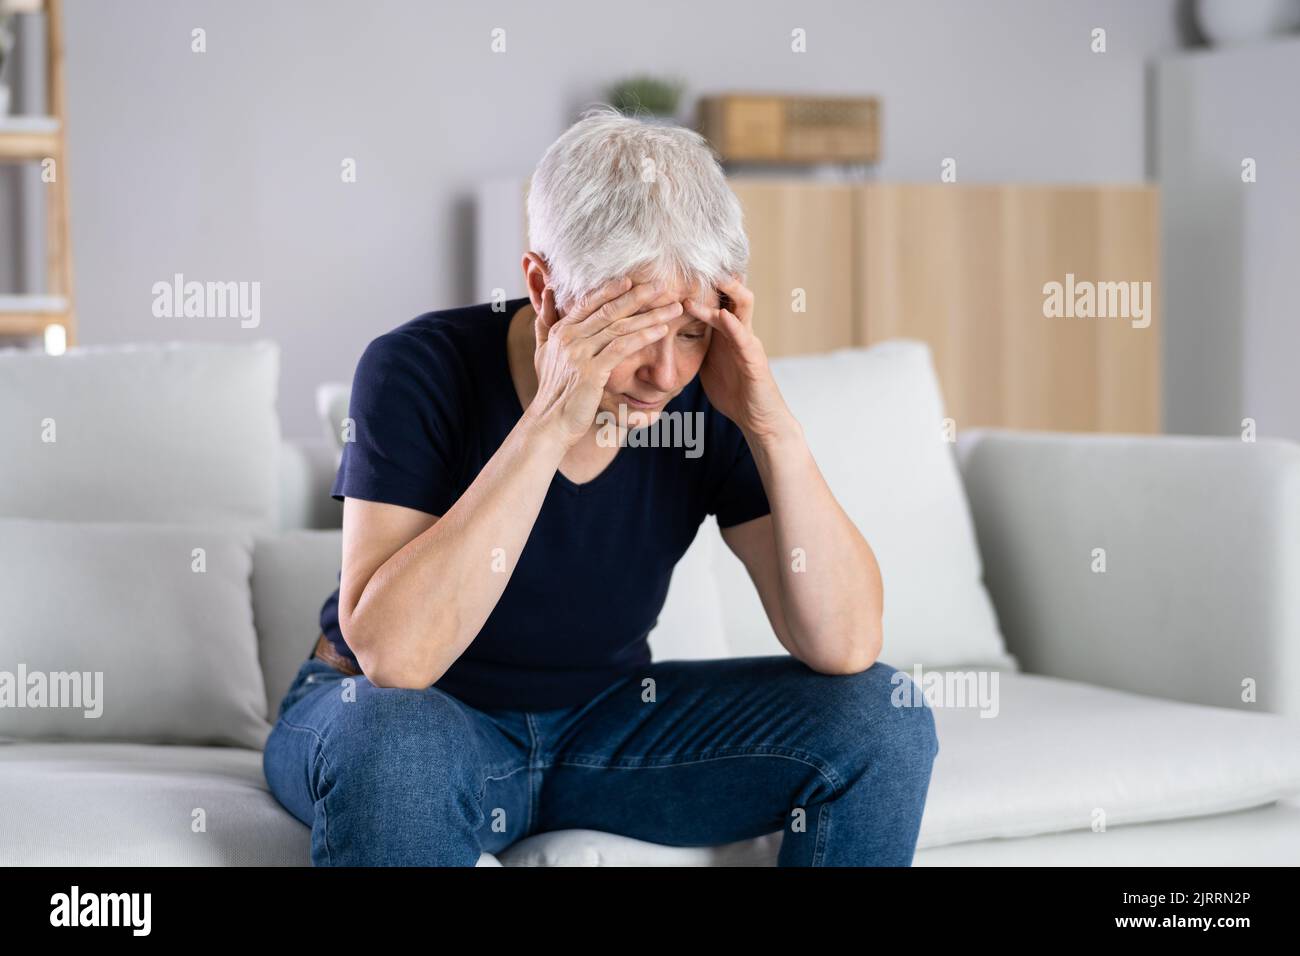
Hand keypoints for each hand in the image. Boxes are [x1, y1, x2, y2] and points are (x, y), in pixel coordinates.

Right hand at [527, 277, 682, 447]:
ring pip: (619, 327)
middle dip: (637, 296)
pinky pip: (622, 348)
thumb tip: (546, 292)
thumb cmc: (551, 391)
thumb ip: (544, 322)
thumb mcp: (542, 352)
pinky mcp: (592, 371)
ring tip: (673, 308)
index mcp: (561, 331)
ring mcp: (580, 354)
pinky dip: (643, 337)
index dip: (611, 289)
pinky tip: (662, 331)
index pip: (589, 303)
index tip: (632, 280)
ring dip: (650, 315)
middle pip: (609, 310)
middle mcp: (569, 338)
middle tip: (661, 285)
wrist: (550, 422)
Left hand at [684, 275, 790, 440]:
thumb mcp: (708, 363)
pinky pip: (745, 339)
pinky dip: (734, 326)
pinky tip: (723, 316)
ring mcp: (749, 344)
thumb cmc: (734, 392)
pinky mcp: (755, 361)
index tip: (680, 269)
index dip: (701, 284)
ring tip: (714, 278)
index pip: (716, 299)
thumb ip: (696, 346)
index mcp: (727, 333)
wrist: (757, 419)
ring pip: (743, 309)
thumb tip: (669, 337)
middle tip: (696, 261)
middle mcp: (740, 332)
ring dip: (728, 293)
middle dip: (717, 278)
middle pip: (732, 295)